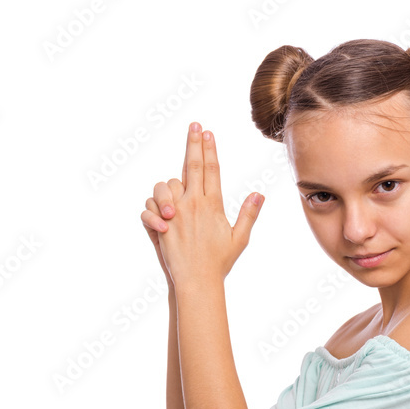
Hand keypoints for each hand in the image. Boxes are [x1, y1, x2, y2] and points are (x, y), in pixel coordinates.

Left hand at [149, 122, 264, 289]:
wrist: (197, 282)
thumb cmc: (219, 262)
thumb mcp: (239, 239)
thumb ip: (248, 214)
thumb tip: (259, 194)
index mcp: (213, 205)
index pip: (212, 169)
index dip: (209, 149)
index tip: (208, 133)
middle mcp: (193, 204)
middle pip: (192, 166)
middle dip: (193, 144)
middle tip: (194, 126)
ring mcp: (175, 212)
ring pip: (166, 184)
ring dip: (168, 187)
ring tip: (175, 196)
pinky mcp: (161, 224)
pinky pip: (150, 206)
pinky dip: (152, 208)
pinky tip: (160, 215)